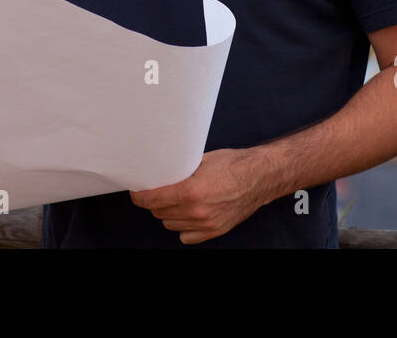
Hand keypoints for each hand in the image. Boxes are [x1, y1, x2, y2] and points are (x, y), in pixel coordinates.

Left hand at [129, 147, 272, 244]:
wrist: (260, 177)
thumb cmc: (233, 164)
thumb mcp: (201, 160)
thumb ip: (179, 170)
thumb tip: (161, 171)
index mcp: (190, 191)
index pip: (151, 200)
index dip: (140, 196)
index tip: (137, 192)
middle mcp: (196, 211)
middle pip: (159, 212)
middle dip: (155, 202)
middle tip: (158, 191)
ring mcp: (205, 224)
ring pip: (170, 224)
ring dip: (168, 214)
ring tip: (175, 201)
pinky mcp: (214, 231)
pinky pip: (186, 236)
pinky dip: (183, 227)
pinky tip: (187, 214)